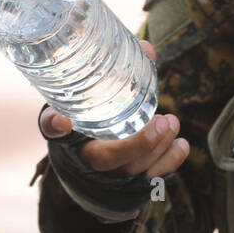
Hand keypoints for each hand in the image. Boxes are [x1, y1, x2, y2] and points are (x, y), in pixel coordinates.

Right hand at [38, 40, 190, 179]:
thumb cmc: (94, 115)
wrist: (94, 155)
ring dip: (157, 149)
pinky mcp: (130, 185)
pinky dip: (169, 163)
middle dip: (135, 144)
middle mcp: (82, 157)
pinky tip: (181, 144)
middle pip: (104, 159)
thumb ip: (116, 72)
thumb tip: (148, 48)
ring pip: (131, 170)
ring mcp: (107, 175)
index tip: (64, 121)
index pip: (52, 129)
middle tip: (160, 121)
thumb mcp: (94, 94)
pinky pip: (150, 180)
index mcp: (66, 131)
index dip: (55, 125)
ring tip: (172, 122)